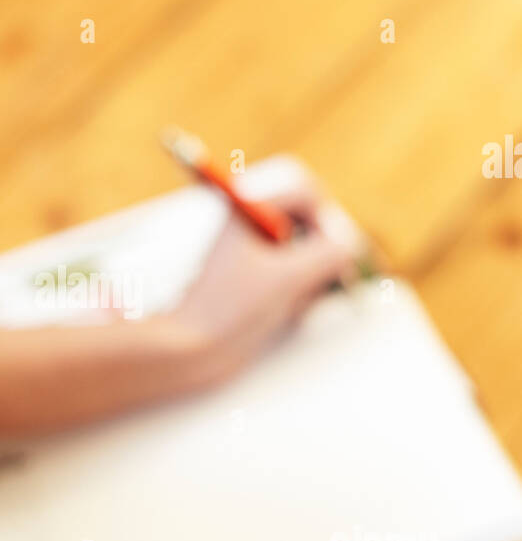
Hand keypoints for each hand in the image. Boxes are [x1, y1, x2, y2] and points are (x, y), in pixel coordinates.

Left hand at [171, 171, 359, 388]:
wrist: (190, 349)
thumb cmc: (230, 309)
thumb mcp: (288, 278)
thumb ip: (328, 253)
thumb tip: (351, 244)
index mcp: (247, 210)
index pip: (304, 191)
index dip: (327, 218)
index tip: (332, 252)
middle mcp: (253, 226)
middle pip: (310, 222)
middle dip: (323, 254)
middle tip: (328, 280)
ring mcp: (257, 255)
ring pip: (309, 254)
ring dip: (314, 278)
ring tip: (293, 303)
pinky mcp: (259, 282)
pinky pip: (299, 278)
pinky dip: (303, 293)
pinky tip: (287, 313)